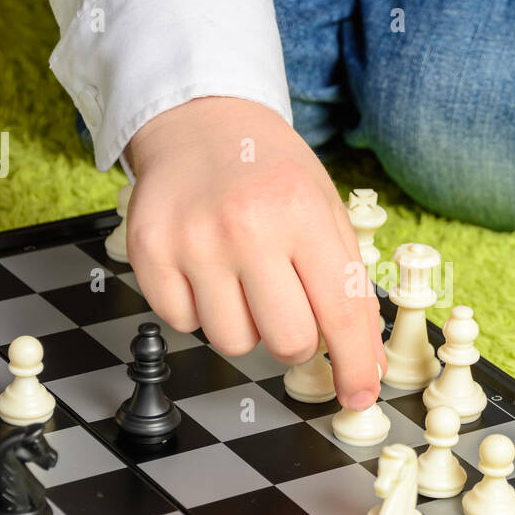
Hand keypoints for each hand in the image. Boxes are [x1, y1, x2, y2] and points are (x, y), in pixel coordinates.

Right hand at [125, 97, 385, 409]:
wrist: (199, 120)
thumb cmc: (270, 171)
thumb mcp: (324, 211)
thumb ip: (349, 287)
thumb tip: (365, 363)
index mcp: (301, 213)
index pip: (340, 315)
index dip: (354, 366)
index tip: (357, 394)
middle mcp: (246, 228)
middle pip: (286, 343)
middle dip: (296, 340)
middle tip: (289, 307)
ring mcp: (192, 242)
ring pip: (232, 343)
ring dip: (244, 324)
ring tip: (242, 277)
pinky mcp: (149, 253)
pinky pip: (184, 324)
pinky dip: (199, 310)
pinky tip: (206, 270)